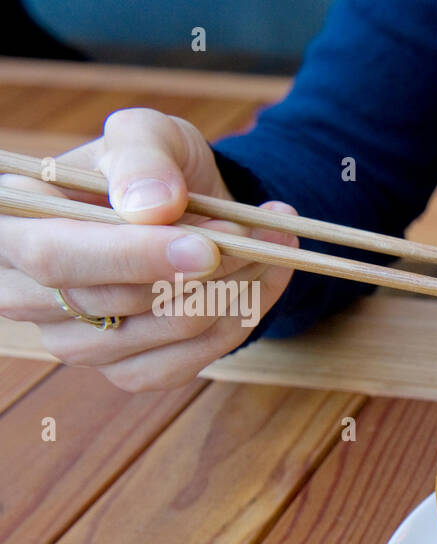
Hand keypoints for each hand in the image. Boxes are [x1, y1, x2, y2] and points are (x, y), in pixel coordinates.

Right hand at [0, 108, 297, 390]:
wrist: (189, 208)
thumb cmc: (154, 168)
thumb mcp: (149, 136)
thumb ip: (144, 157)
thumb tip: (152, 206)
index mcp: (14, 223)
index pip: (53, 256)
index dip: (131, 256)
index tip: (206, 247)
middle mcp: (27, 293)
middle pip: (115, 302)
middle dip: (203, 267)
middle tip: (254, 231)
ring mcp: (75, 341)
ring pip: (164, 333)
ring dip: (232, 290)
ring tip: (266, 243)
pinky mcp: (126, 370)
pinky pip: (188, 362)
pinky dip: (240, 320)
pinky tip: (259, 281)